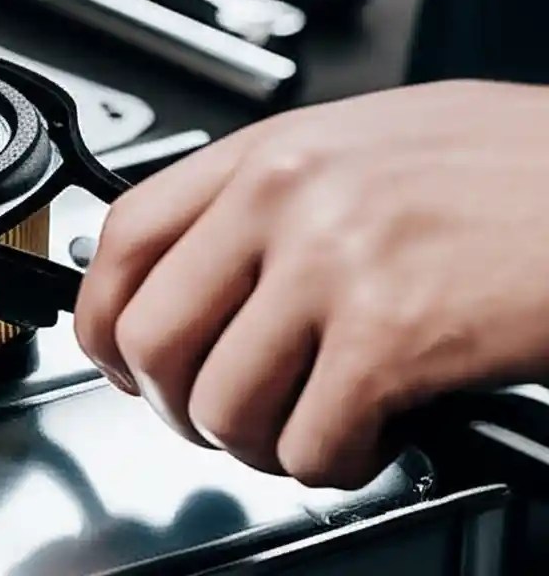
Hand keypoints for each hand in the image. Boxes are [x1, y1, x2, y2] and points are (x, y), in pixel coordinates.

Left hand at [76, 80, 548, 487]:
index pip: (124, 236)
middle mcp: (288, 199)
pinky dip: (334, 464)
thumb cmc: (518, 169)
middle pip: (150, 335)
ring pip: (221, 404)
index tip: (118, 357)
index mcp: (273, 151)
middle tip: (221, 413)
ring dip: (260, 443)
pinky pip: (310, 444)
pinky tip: (374, 430)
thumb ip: (273, 198)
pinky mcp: (392, 337)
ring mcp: (335, 264)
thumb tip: (196, 267)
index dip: (102, 317)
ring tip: (312, 423)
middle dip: (176, 402)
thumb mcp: (369, 145)